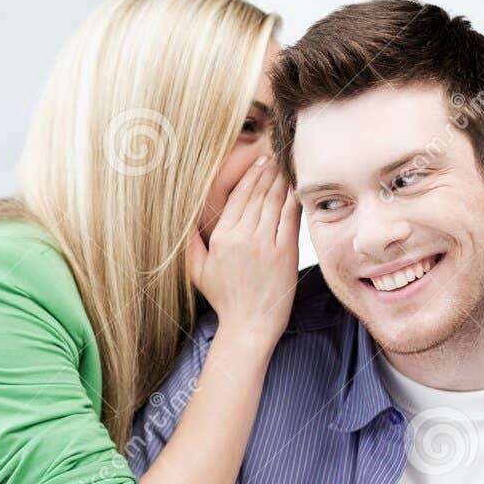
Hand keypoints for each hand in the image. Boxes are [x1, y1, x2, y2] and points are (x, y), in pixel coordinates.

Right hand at [188, 155, 300, 352]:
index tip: (258, 164)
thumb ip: (191, 243)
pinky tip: (297, 188)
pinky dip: (294, 201)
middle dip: (267, 173)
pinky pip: (290, 219)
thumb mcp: (197, 272)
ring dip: (281, 182)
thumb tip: (185, 221)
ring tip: (286, 167)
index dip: (249, 178)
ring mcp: (266, 245)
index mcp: (221, 239)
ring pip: (274, 203)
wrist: (249, 326)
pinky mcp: (286, 254)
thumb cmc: (224, 300)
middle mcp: (243, 238)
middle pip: (257, 196)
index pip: (237, 199)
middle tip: (275, 157)